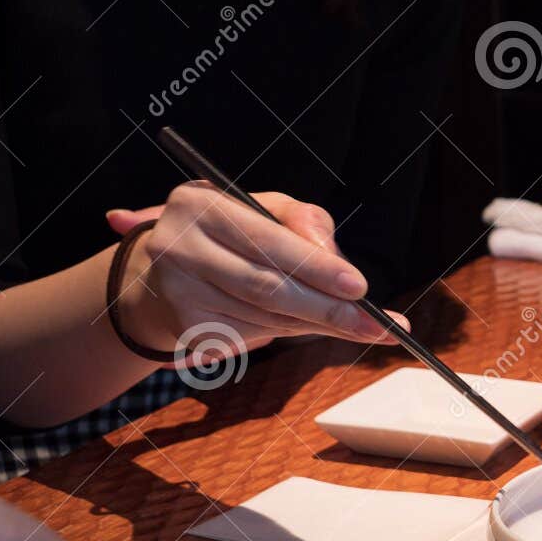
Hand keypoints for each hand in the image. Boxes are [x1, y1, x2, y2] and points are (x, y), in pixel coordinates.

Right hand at [104, 183, 409, 356]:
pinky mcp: (189, 329)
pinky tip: (307, 323)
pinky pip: (257, 335)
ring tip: (360, 326)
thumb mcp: (263, 208)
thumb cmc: (231, 231)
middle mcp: (181, 248)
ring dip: (318, 324)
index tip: (361, 287)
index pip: (269, 242)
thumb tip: (338, 262)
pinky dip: (290, 332)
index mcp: (200, 205)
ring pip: (269, 319)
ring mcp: (181, 294)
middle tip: (378, 326)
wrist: (163, 269)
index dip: (318, 267)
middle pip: (269, 289)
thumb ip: (304, 222)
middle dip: (330, 310)